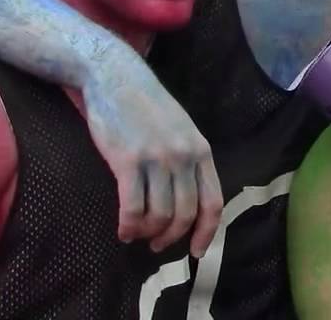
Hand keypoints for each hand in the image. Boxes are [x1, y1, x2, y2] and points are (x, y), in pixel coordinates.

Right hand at [81, 59, 222, 257]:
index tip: (196, 252)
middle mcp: (184, 157)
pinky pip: (133, 207)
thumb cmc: (147, 106)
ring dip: (147, 233)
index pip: (213, 202)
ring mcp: (157, 159)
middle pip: (186, 213)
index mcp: (201, 151)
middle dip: (172, 237)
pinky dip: (129, 225)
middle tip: (157, 245)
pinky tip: (123, 229)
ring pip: (159, 215)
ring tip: (136, 235)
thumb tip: (187, 202)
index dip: (206, 232)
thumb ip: (189, 161)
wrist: (117, 79)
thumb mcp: (181, 130)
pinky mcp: (128, 161)